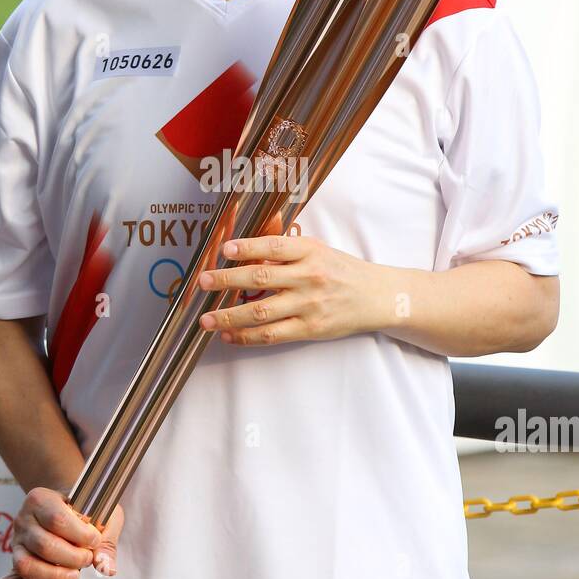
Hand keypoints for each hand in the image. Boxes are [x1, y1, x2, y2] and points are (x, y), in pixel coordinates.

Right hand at [0, 487, 124, 578]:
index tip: (96, 539)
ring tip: (74, 576)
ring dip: (54, 576)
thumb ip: (106, 540)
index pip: (57, 520)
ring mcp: (17, 543)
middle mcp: (23, 520)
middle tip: (87, 558)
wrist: (67, 505)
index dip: (80, 535)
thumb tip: (106, 568)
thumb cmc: (86, 510)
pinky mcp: (16, 563)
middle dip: (72, 558)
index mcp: (41, 499)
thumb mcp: (102, 515)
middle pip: (43, 545)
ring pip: (26, 565)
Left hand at [196, 221, 377, 345]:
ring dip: (229, 316)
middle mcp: (309, 277)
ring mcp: (308, 305)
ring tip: (206, 319)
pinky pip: (272, 335)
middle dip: (226, 280)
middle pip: (261, 278)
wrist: (376, 297)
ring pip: (261, 312)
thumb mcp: (318, 249)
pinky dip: (246, 336)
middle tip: (203, 282)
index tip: (224, 249)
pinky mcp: (309, 329)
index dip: (248, 247)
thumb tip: (251, 242)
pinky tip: (228, 335)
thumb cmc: (341, 270)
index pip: (274, 246)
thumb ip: (285, 248)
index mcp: (310, 251)